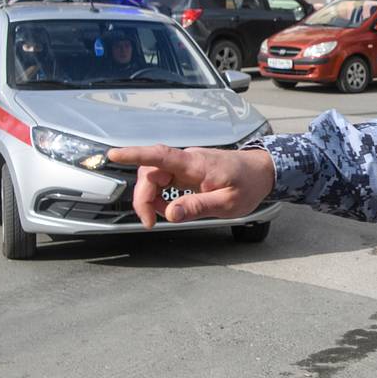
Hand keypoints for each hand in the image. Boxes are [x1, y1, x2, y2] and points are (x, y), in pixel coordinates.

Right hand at [105, 145, 276, 228]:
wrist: (263, 171)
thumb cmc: (248, 185)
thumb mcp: (228, 203)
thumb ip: (198, 207)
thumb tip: (170, 214)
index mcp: (196, 164)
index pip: (159, 155)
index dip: (134, 154)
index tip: (113, 155)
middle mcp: (187, 160)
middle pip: (150, 172)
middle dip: (142, 197)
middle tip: (150, 223)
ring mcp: (186, 165)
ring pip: (154, 176)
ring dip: (150, 197)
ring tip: (159, 218)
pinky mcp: (187, 171)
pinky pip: (164, 180)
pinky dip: (160, 195)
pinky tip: (169, 208)